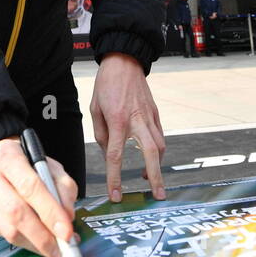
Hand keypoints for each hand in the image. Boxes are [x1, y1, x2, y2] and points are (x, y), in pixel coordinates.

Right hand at [0, 137, 76, 256]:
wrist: (4, 164)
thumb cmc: (30, 164)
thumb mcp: (52, 166)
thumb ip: (63, 188)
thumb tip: (67, 216)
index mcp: (7, 156)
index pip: (29, 186)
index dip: (49, 211)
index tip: (66, 231)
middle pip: (16, 212)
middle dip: (43, 235)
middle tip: (64, 247)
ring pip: (9, 229)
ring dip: (37, 243)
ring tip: (57, 248)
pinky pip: (8, 237)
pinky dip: (29, 244)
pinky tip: (42, 243)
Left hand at [90, 52, 165, 202]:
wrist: (125, 61)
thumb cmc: (106, 84)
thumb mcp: (94, 108)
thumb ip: (101, 134)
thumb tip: (108, 153)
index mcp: (118, 120)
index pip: (115, 156)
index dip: (115, 178)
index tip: (116, 195)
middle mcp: (137, 120)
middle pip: (151, 153)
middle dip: (156, 176)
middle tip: (158, 195)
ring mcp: (149, 116)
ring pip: (160, 146)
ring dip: (157, 166)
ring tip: (150, 179)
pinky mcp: (156, 113)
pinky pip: (160, 136)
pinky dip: (158, 150)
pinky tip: (152, 158)